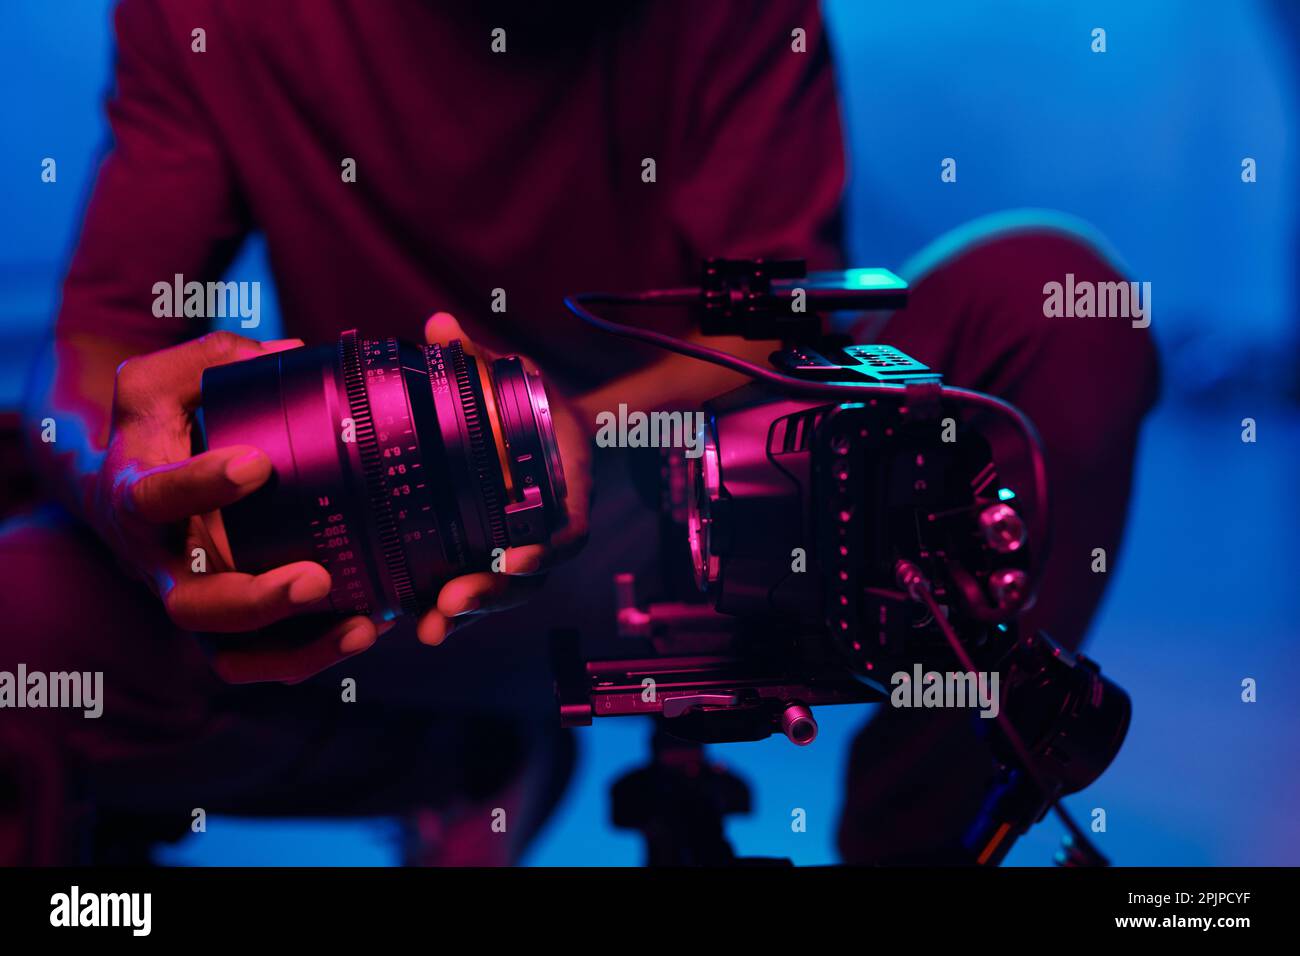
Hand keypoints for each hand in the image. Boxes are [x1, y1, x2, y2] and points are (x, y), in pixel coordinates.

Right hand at [91, 331, 380, 683]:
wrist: (121, 490)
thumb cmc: (152, 430)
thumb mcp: (156, 381)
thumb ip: (211, 360)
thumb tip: (292, 353)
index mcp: (137, 497)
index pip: (155, 498)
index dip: (199, 485)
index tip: (254, 464)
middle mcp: (162, 563)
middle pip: (193, 606)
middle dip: (256, 600)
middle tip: (316, 578)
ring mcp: (195, 601)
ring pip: (231, 655)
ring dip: (297, 649)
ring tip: (363, 626)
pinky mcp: (226, 627)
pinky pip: (262, 663)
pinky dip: (311, 657)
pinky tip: (368, 627)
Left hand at [414, 312, 591, 645]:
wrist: (543, 430)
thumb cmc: (533, 403)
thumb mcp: (515, 375)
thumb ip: (480, 358)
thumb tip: (438, 325)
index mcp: (566, 492)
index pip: (568, 533)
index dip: (546, 551)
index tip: (515, 557)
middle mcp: (548, 530)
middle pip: (530, 579)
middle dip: (493, 595)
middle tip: (450, 603)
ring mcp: (520, 550)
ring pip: (503, 596)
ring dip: (469, 615)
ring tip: (429, 629)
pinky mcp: (489, 558)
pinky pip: (476, 592)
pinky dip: (450, 611)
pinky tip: (416, 624)